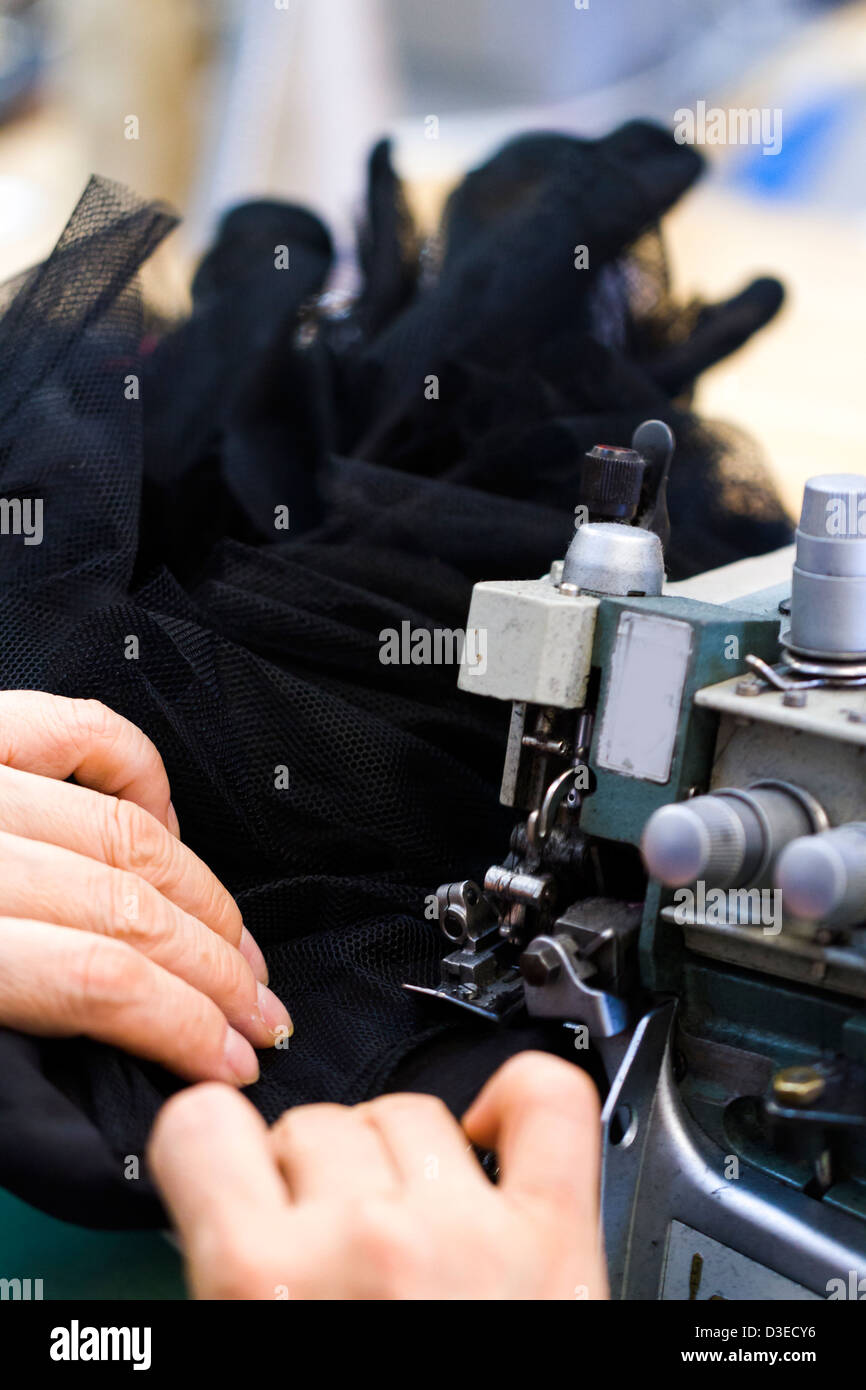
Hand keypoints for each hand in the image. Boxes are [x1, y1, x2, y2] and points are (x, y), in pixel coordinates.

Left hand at [0, 690, 290, 1084]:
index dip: (184, 1028)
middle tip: (257, 1016)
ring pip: (128, 833)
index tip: (226, 1062)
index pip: (99, 981)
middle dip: (215, 973)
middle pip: (129, 907)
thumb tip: (118, 1064)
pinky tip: (165, 824)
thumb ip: (20, 1041)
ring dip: (202, 897)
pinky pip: (85, 731)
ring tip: (237, 946)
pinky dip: (142, 773)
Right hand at [149, 1051, 607, 1299]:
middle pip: (314, 1123)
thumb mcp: (250, 1354)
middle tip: (332, 1256)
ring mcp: (468, 1229)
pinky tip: (490, 1144)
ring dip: (396, 1163)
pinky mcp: (557, 1240)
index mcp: (263, 1282)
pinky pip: (548, 1104)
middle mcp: (365, 1239)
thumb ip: (229, 1282)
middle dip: (314, 1182)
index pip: (201, 1126)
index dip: (211, 1148)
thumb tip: (215, 1221)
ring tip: (406, 1239)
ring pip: (405, 1111)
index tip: (230, 1171)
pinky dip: (519, 1098)